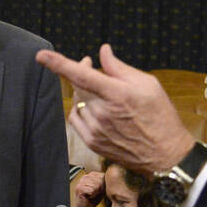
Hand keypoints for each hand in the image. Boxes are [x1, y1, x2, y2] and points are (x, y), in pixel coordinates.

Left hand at [37, 45, 193, 173]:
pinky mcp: (92, 142)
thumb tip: (103, 51)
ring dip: (83, 91)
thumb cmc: (160, 116)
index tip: (41, 55)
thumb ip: (120, 68)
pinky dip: (80, 108)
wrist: (165, 155)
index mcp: (117, 94)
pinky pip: (75, 119)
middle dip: (81, 70)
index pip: (81, 75)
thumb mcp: (148, 85)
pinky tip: (92, 106)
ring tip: (99, 89)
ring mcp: (96, 129)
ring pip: (77, 102)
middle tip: (91, 63)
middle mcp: (103, 112)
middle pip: (78, 86)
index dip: (59, 63)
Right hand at [71, 171, 104, 206]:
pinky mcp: (79, 188)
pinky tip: (88, 197)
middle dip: (100, 189)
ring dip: (96, 193)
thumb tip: (112, 178)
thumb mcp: (101, 190)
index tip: (98, 191)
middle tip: (94, 194)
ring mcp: (81, 181)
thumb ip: (105, 183)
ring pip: (96, 185)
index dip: (103, 185)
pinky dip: (92, 195)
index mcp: (90, 175)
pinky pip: (92, 190)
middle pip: (100, 180)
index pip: (102, 176)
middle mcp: (85, 176)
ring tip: (91, 195)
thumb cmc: (93, 199)